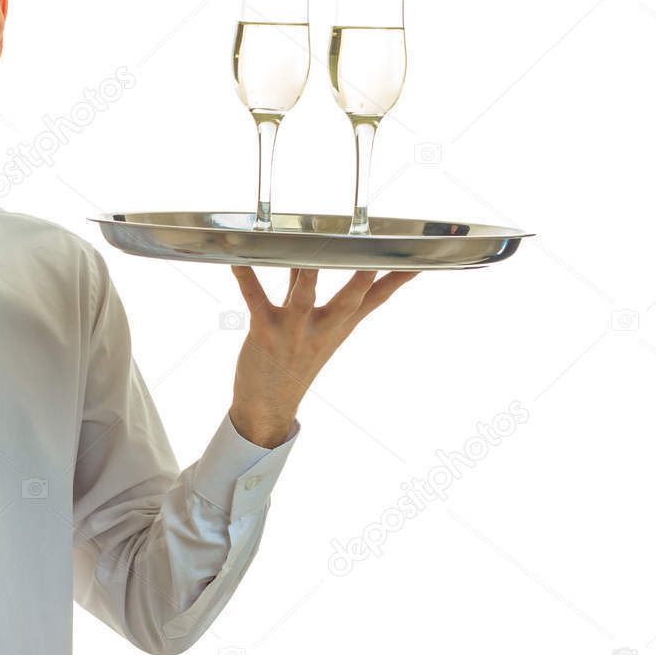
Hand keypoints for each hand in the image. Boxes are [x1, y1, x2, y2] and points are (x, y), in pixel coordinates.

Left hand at [227, 267, 418, 446]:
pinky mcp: (265, 330)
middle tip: (374, 254)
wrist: (269, 404)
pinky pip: (255, 298)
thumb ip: (308, 287)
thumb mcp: (313, 325)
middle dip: (362, 278)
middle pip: (350, 299)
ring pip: (304, 295)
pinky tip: (236, 258)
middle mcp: (323, 327)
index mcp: (340, 325)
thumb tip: (311, 255)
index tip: (419, 257)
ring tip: (312, 250)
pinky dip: (245, 277)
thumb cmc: (293, 358)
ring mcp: (294, 329)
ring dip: (308, 273)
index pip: (376, 298)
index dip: (398, 279)